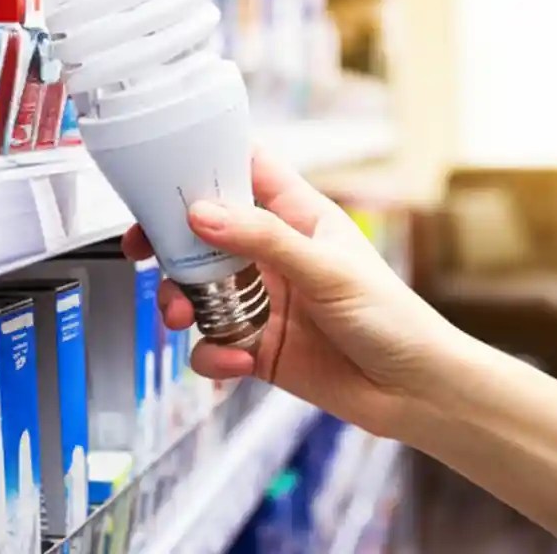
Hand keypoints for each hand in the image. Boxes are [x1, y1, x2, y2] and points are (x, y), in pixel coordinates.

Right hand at [122, 148, 459, 435]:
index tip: (163, 170)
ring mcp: (263, 301)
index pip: (246, 171)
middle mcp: (274, 255)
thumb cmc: (393, 319)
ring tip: (183, 316)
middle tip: (143, 250)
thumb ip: (263, 240)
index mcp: (298, 218)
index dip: (206, 163)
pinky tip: (237, 360)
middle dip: (171, 242)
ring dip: (181, 302)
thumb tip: (202, 214)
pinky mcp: (256, 347)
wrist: (413, 392)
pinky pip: (213, 345)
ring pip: (199, 291)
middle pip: (204, 233)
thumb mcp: (327, 269)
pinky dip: (214, 354)